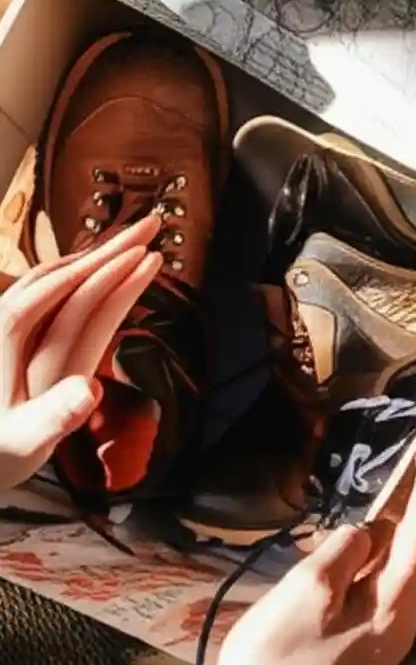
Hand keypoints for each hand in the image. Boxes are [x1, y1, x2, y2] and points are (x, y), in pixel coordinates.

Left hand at [0, 217, 162, 490]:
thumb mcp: (24, 441)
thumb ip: (54, 416)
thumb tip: (90, 388)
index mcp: (13, 339)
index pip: (68, 291)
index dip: (107, 269)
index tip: (145, 252)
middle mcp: (8, 323)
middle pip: (64, 274)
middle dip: (109, 247)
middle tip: (152, 223)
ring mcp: (7, 328)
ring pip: (53, 278)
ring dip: (93, 257)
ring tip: (131, 243)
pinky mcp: (10, 338)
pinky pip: (46, 292)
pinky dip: (74, 276)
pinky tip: (89, 276)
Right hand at [217, 426, 415, 664]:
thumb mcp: (305, 596)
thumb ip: (342, 554)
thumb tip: (367, 532)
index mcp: (395, 604)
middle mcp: (400, 613)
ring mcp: (381, 625)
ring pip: (400, 555)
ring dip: (409, 508)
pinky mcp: (359, 633)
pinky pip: (376, 574)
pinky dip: (380, 539)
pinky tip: (370, 524)